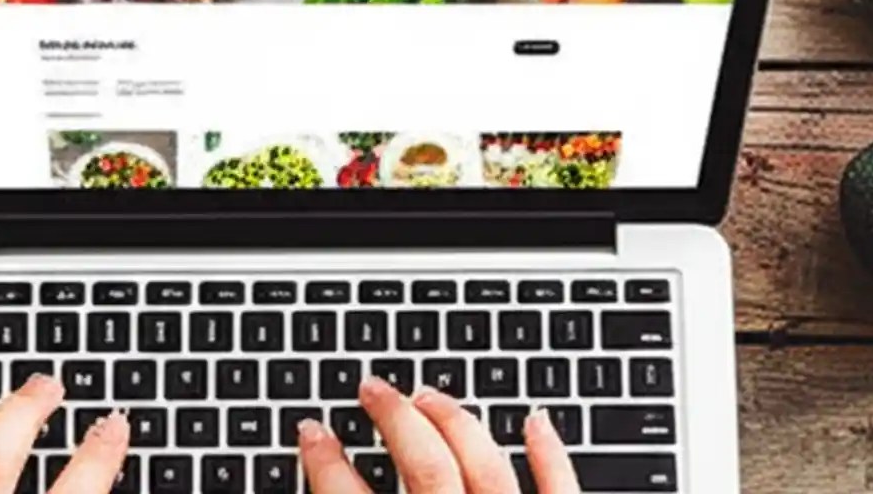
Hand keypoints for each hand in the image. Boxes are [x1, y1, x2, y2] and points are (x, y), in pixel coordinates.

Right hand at [299, 376, 581, 493]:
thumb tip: (336, 487)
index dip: (324, 462)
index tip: (313, 431)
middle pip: (423, 465)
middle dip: (393, 419)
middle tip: (372, 388)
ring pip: (483, 467)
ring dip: (454, 424)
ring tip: (429, 396)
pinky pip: (560, 490)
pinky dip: (550, 453)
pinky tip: (536, 420)